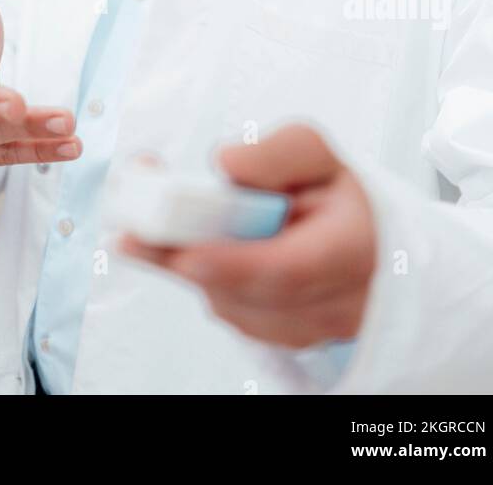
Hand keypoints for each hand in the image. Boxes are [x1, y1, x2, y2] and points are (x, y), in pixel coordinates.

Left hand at [117, 124, 376, 347]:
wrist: (361, 239)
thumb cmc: (334, 194)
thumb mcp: (316, 154)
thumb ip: (277, 154)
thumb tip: (228, 165)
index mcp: (353, 250)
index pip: (290, 269)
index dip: (232, 263)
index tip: (183, 251)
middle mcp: (335, 305)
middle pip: (246, 292)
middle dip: (184, 257)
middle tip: (131, 233)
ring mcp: (307, 331)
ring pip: (229, 303)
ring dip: (186, 263)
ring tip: (153, 223)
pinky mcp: (277, 338)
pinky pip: (227, 308)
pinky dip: (202, 275)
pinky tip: (192, 243)